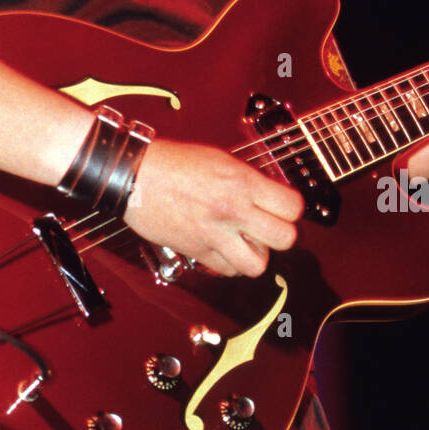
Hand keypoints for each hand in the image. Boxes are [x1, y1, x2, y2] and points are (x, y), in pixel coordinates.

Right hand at [125, 138, 302, 276]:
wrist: (135, 176)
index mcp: (242, 182)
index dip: (292, 207)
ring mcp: (215, 234)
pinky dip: (231, 264)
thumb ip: (248, 179)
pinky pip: (228, 270)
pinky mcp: (197, 252)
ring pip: (259, 265)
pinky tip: (225, 248)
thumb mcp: (220, 159)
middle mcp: (233, 210)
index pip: (293, 207)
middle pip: (285, 239)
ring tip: (247, 242)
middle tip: (270, 226)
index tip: (283, 206)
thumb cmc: (173, 162)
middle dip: (281, 233)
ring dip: (257, 255)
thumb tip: (270, 195)